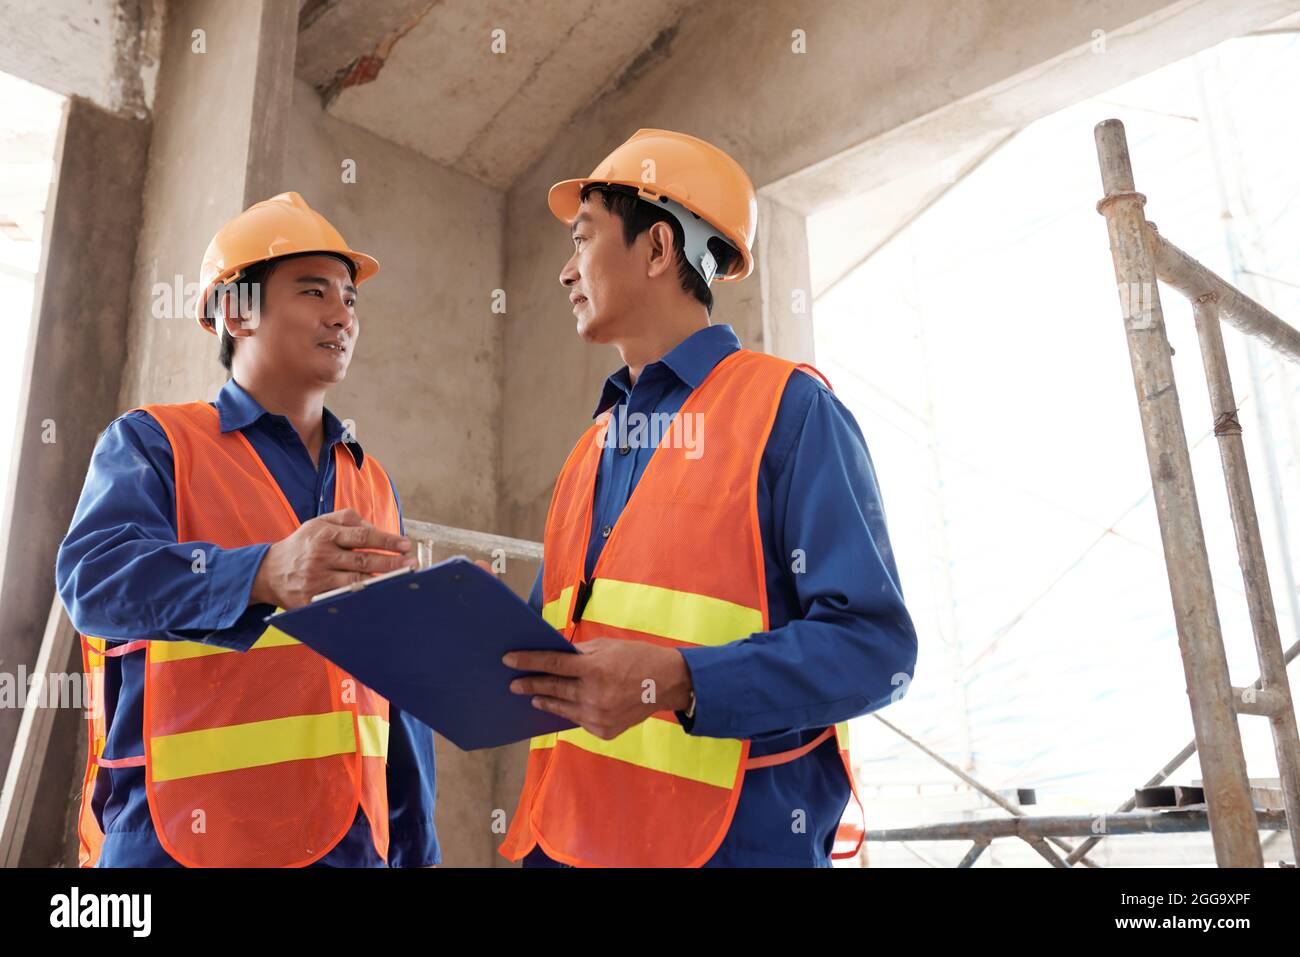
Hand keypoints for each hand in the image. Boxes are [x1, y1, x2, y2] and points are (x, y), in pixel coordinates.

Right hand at [250, 508, 415, 608]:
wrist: (268, 572)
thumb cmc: (302, 545)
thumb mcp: (319, 523)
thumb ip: (348, 519)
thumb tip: (376, 527)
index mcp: (325, 534)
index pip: (363, 536)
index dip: (387, 540)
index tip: (406, 545)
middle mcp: (321, 556)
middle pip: (363, 560)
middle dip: (391, 563)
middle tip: (412, 564)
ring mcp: (316, 580)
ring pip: (355, 582)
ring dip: (382, 582)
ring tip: (402, 581)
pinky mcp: (312, 599)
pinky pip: (342, 600)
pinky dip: (361, 600)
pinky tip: (378, 598)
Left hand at [503, 638, 692, 739]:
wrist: (667, 682)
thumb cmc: (636, 657)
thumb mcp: (606, 647)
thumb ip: (579, 655)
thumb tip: (553, 659)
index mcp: (595, 669)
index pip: (552, 664)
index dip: (528, 661)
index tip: (509, 659)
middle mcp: (595, 695)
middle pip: (553, 688)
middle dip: (531, 684)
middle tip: (514, 684)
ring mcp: (599, 716)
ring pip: (562, 708)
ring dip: (545, 700)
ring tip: (533, 696)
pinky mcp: (604, 731)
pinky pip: (579, 720)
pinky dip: (570, 712)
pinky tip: (560, 706)